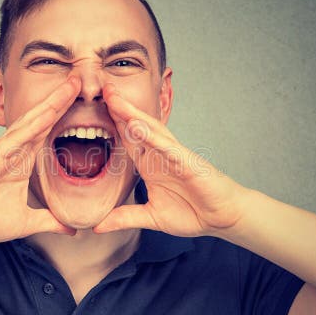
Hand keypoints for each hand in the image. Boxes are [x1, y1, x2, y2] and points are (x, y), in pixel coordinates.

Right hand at [0, 77, 79, 242]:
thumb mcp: (25, 222)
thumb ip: (49, 222)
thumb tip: (72, 229)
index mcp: (22, 161)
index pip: (48, 132)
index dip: (64, 115)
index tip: (82, 102)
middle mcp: (15, 150)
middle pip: (43, 119)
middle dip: (61, 100)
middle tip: (81, 79)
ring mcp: (4, 150)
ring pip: (32, 122)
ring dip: (51, 104)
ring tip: (70, 86)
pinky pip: (15, 138)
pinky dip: (31, 125)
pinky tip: (46, 113)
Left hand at [93, 83, 249, 236]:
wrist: (222, 218)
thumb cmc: (192, 212)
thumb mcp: (150, 217)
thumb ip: (124, 218)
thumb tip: (96, 226)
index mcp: (149, 164)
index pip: (127, 138)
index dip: (112, 123)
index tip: (93, 107)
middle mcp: (159, 154)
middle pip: (136, 127)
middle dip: (119, 108)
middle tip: (103, 88)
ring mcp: (173, 155)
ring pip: (150, 130)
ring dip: (133, 114)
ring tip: (115, 99)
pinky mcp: (187, 162)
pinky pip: (167, 147)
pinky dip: (153, 137)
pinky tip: (139, 127)